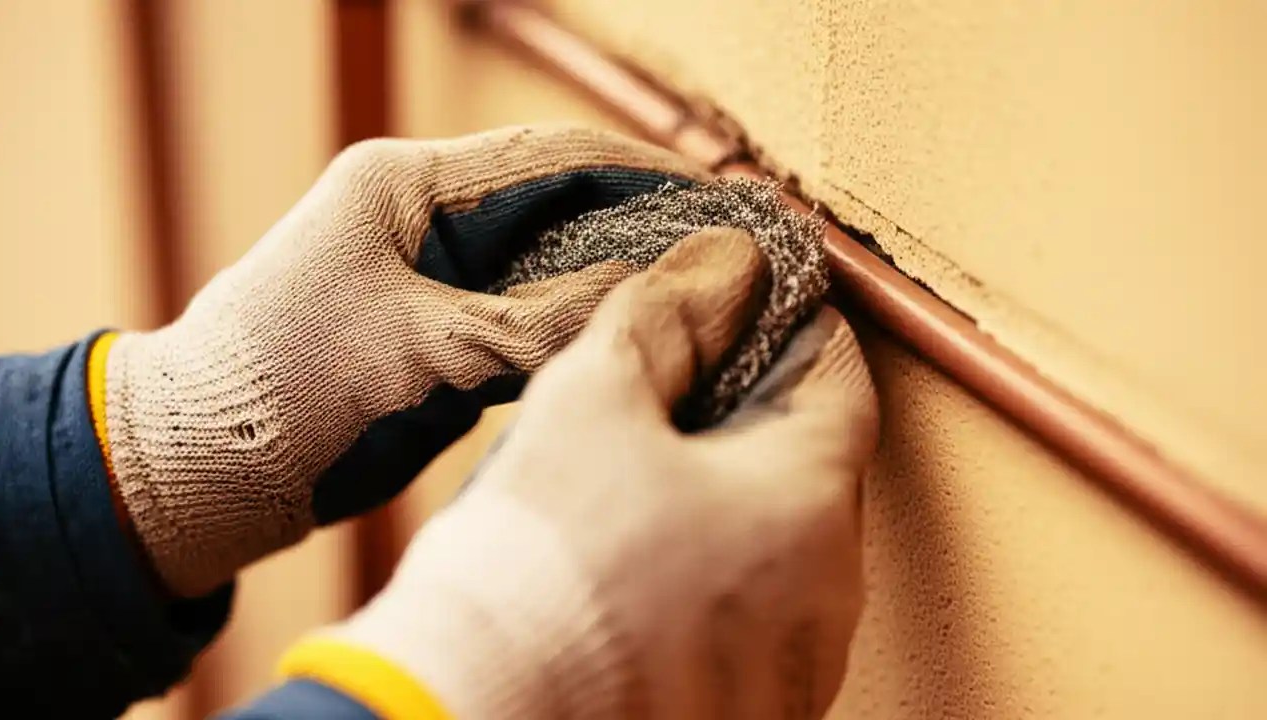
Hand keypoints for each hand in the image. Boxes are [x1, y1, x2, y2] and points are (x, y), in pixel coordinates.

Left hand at [99, 125, 701, 596]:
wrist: (200, 469)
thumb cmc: (288, 391)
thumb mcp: (428, 350)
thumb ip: (545, 320)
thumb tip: (654, 289)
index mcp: (407, 186)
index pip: (552, 156)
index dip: (643, 172)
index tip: (719, 196)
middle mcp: (422, 217)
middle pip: (558, 206)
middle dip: (640, 227)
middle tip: (725, 256)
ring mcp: (430, 278)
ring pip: (548, 267)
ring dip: (614, 281)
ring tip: (698, 299)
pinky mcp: (434, 335)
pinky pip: (525, 321)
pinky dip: (577, 331)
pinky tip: (633, 345)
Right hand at [328, 228, 879, 718]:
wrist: (471, 718)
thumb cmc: (535, 567)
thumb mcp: (592, 399)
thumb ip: (669, 316)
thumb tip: (726, 264)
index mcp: (808, 507)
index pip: (840, 383)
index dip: (796, 326)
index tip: (754, 301)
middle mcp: (824, 601)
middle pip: (813, 470)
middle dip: (756, 417)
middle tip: (682, 385)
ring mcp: (788, 674)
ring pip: (780, 553)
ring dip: (733, 504)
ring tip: (645, 480)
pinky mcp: (742, 717)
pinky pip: (749, 623)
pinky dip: (712, 579)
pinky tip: (638, 566)